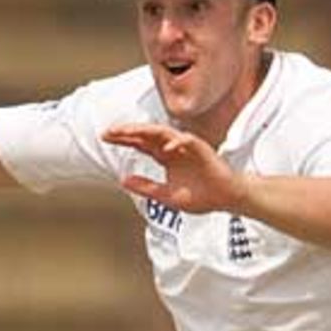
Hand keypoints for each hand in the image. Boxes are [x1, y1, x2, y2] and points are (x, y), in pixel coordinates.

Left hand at [102, 124, 245, 214]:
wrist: (226, 199)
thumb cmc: (202, 197)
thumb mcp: (167, 196)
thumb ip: (146, 188)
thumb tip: (123, 181)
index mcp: (165, 158)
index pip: (140, 144)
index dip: (123, 140)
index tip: (105, 138)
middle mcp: (173, 148)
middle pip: (146, 135)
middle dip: (127, 132)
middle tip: (109, 131)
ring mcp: (186, 146)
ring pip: (162, 133)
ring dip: (145, 131)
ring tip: (129, 132)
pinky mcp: (201, 149)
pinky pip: (187, 141)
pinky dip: (176, 143)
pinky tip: (166, 147)